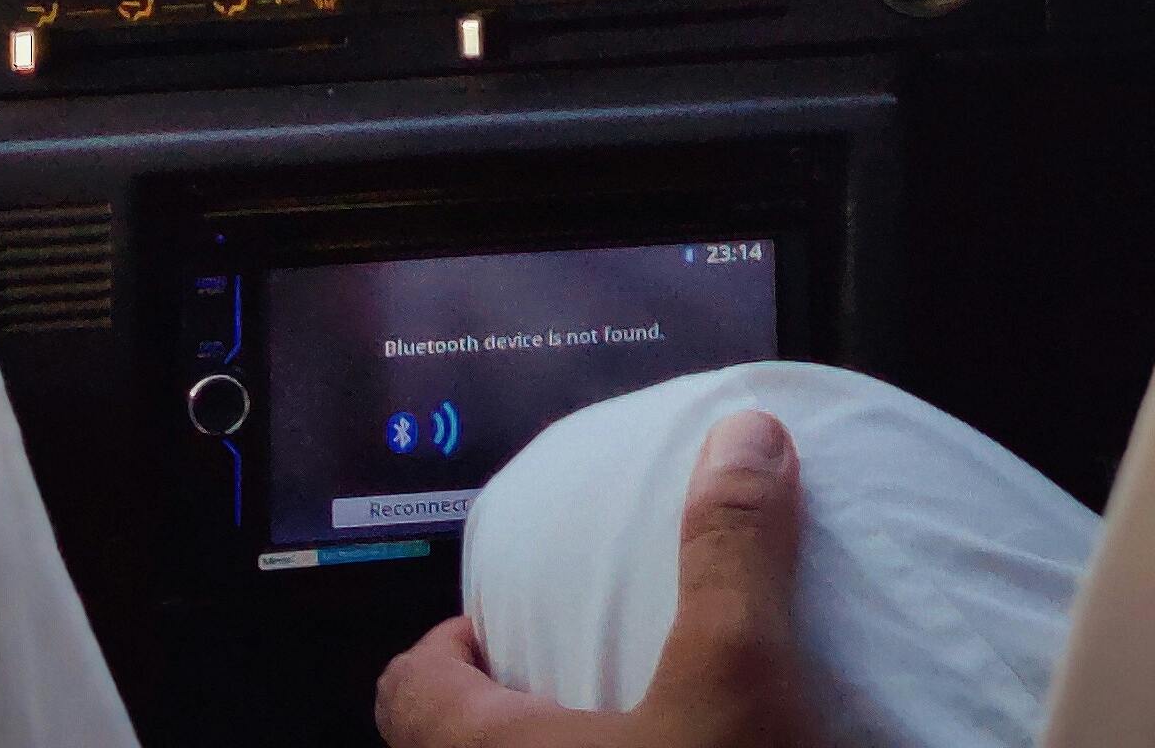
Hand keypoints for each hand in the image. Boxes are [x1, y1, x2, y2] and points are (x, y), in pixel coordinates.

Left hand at [377, 411, 820, 747]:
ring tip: (637, 708)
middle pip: (462, 741)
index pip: (409, 690)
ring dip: (566, 736)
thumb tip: (745, 436)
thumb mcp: (733, 676)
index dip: (444, 647)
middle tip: (581, 650)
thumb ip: (731, 551)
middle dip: (514, 695)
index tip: (503, 621)